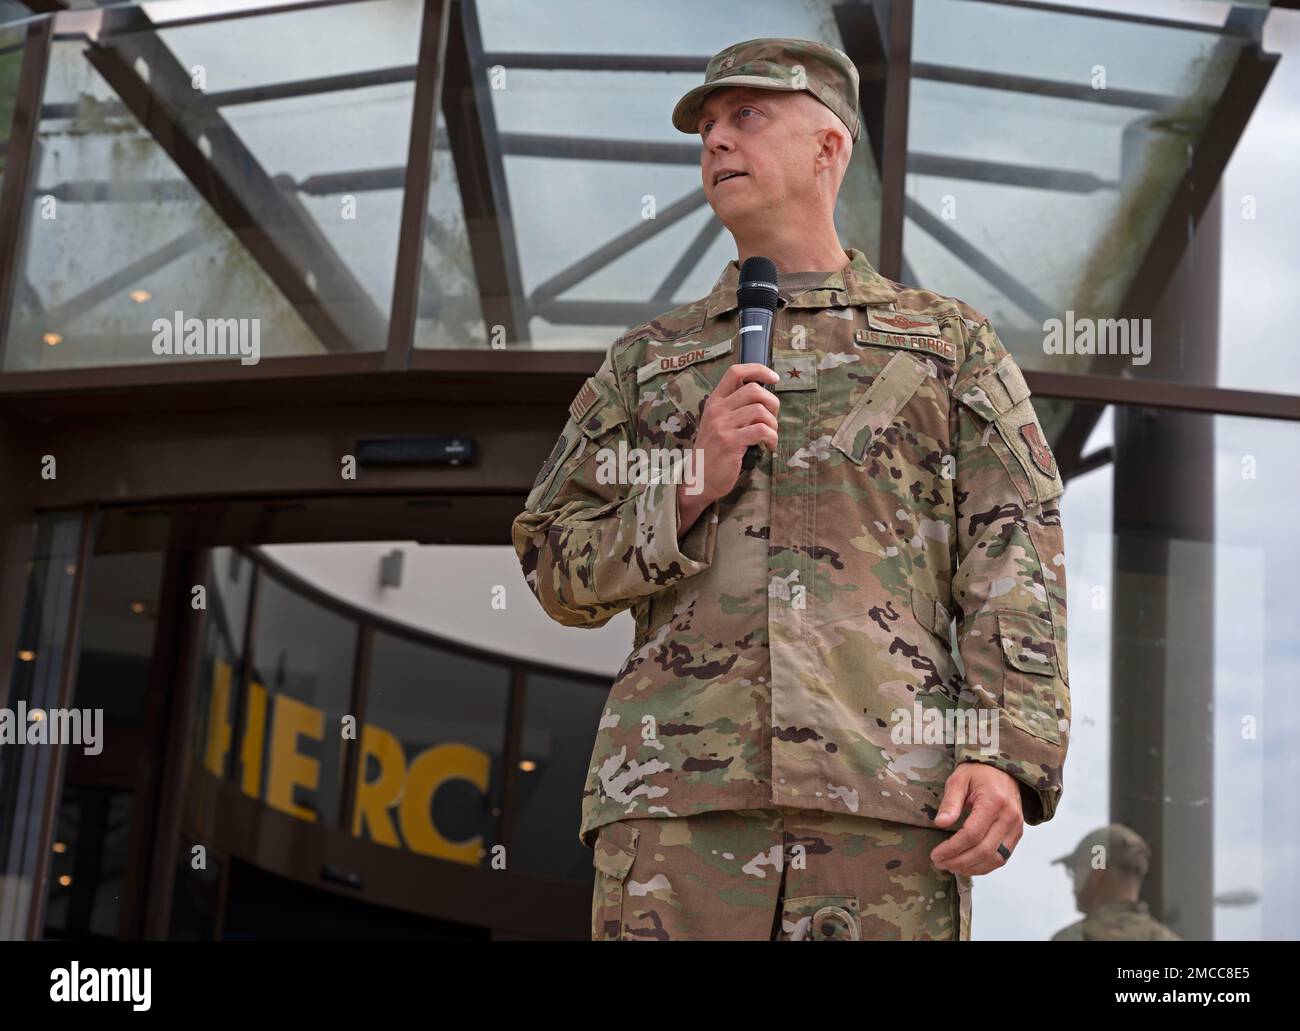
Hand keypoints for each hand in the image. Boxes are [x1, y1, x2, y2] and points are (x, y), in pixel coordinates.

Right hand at [678, 362, 778, 533]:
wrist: (698, 480)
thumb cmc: (714, 452)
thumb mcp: (717, 424)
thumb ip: (734, 409)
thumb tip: (764, 398)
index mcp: (715, 402)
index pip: (735, 372)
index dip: (758, 370)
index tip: (774, 378)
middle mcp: (717, 410)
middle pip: (754, 390)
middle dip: (772, 403)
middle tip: (773, 418)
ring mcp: (723, 426)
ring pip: (761, 411)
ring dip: (774, 424)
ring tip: (770, 436)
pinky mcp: (731, 443)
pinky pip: (762, 431)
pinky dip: (772, 438)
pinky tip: (769, 446)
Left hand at [929, 762, 1023, 875]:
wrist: (1003, 770)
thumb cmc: (978, 773)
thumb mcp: (959, 779)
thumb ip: (950, 802)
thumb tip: (940, 823)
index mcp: (994, 801)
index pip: (972, 834)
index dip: (952, 848)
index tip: (935, 854)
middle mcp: (1009, 817)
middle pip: (984, 850)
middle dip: (959, 861)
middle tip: (940, 863)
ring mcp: (1016, 828)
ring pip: (996, 858)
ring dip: (972, 868)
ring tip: (951, 867)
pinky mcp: (1016, 835)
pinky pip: (1003, 858)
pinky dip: (985, 866)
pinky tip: (967, 866)